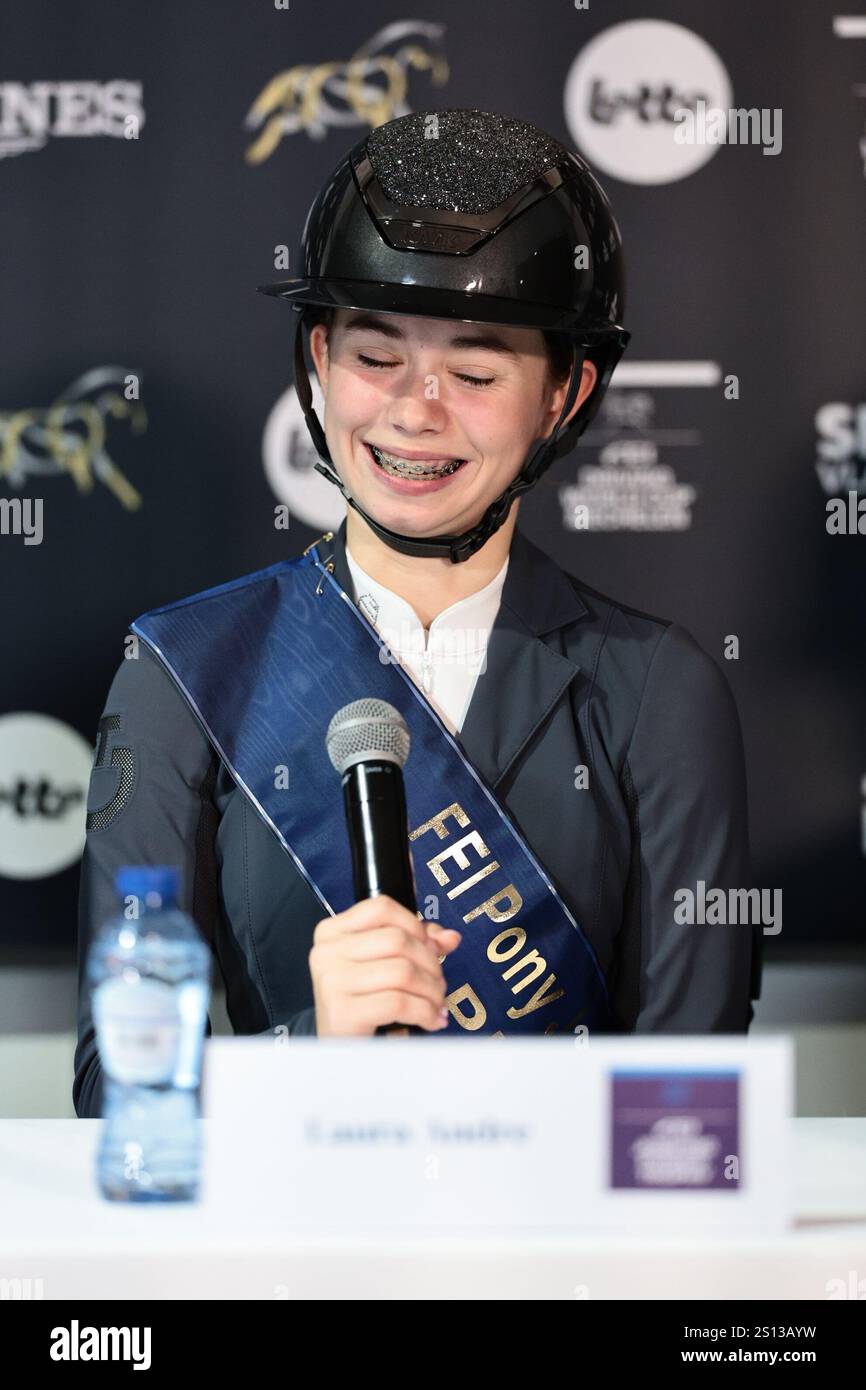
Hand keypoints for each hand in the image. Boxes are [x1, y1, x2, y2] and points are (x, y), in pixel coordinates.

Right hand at [309, 895, 461, 1036]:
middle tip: (439, 983)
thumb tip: (450, 937)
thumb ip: (415, 943)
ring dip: (431, 990)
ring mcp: (331, 981)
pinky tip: (431, 1020)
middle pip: (397, 940)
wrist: (339, 1046)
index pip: (381, 908)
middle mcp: (326, 952)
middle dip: (430, 963)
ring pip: (402, 971)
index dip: (415, 925)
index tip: (430, 947)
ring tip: (436, 1003)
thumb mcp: (382, 964)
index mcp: (332, 931)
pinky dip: (425, 1012)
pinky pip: (398, 1003)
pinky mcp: (342, 1012)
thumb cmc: (361, 1001)